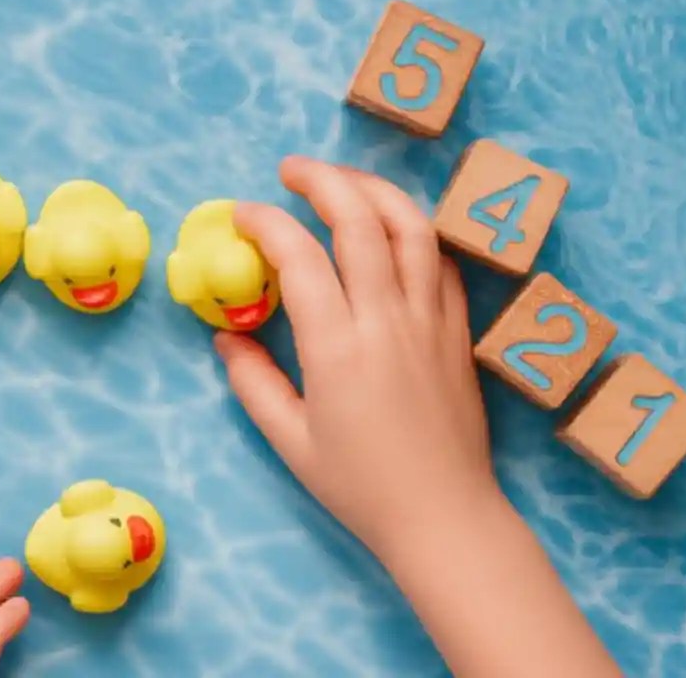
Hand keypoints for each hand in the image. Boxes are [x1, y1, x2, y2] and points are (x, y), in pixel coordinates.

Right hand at [214, 155, 493, 554]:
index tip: (242, 215)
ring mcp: (430, 320)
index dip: (266, 223)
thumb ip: (253, 382)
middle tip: (291, 170)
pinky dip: (413, 231)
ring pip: (410, 227)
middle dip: (321, 180)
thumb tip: (227, 338)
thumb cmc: (361, 487)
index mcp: (337, 347)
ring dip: (373, 190)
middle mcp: (387, 320)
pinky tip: (391, 230)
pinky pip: (440, 262)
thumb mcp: (291, 441)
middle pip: (359, 220)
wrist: (444, 515)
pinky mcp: (457, 331)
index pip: (300, 256)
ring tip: (343, 182)